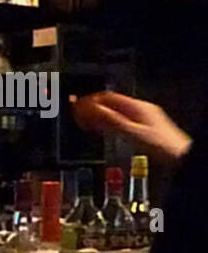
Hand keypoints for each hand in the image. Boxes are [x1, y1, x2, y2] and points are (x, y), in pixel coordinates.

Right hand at [71, 91, 191, 161]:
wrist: (178, 155)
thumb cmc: (161, 145)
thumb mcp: (131, 132)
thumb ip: (110, 121)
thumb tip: (89, 110)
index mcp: (136, 106)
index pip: (107, 97)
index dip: (88, 100)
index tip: (74, 106)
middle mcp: (139, 109)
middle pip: (109, 103)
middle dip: (91, 107)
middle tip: (76, 113)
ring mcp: (141, 118)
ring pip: (113, 111)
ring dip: (97, 115)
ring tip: (84, 121)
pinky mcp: (142, 127)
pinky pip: (119, 120)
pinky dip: (106, 122)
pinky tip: (101, 129)